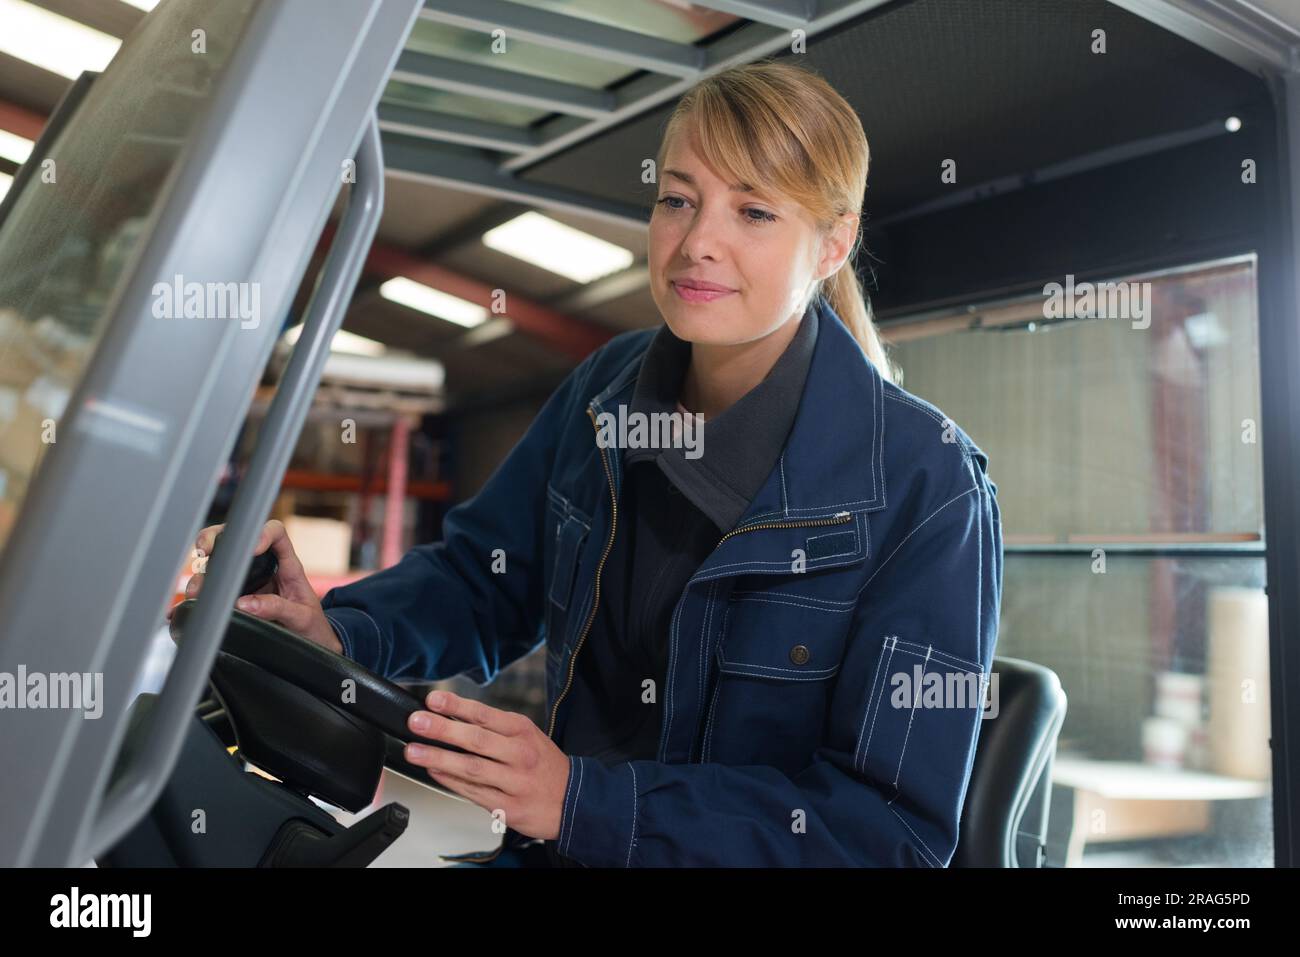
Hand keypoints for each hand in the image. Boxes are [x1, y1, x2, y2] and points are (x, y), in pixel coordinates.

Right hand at [166, 519, 342, 654]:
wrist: (311, 648)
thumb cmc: (312, 628)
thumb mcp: (302, 618)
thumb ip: (278, 608)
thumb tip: (245, 604)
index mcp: (287, 566)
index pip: (276, 533)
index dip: (262, 532)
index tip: (251, 549)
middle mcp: (264, 569)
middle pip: (237, 541)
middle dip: (215, 540)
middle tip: (203, 553)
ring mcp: (247, 583)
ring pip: (219, 567)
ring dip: (202, 575)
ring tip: (195, 593)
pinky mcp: (234, 601)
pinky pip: (213, 595)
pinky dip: (196, 599)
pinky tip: (182, 609)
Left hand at [403, 690, 569, 841]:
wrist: (572, 800)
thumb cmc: (543, 765)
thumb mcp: (527, 736)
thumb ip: (493, 729)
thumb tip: (450, 718)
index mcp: (523, 731)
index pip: (485, 714)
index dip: (457, 706)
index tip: (433, 699)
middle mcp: (520, 755)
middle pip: (476, 740)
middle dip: (442, 729)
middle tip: (417, 722)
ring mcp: (514, 782)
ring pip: (471, 768)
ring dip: (439, 758)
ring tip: (415, 751)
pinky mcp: (507, 807)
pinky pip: (473, 792)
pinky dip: (451, 781)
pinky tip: (434, 772)